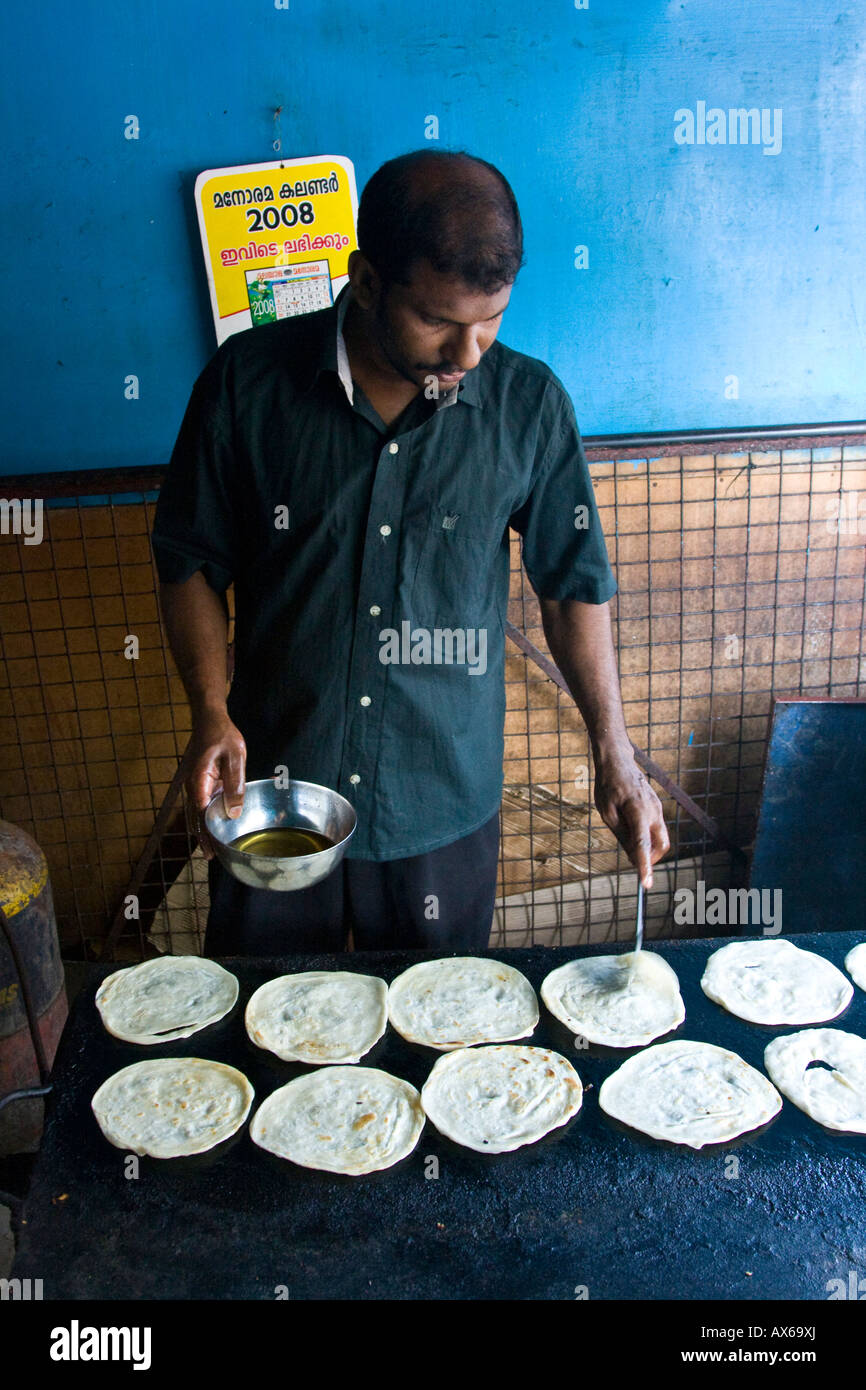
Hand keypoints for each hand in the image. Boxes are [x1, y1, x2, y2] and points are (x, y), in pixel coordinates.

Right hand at [186, 709, 246, 858]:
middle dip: (204, 837)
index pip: (202, 814)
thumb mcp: (235, 757)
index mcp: (199, 781)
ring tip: (212, 850)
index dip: (207, 833)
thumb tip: (233, 813)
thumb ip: (235, 784)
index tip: (213, 849)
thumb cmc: (222, 735)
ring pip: (199, 813)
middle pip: (196, 817)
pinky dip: (208, 818)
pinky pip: (204, 804)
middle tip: (211, 857)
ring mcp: (197, 785)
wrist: (210, 719)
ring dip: (205, 830)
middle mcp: (194, 786)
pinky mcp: (203, 783)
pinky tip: (216, 828)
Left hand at [593, 749, 669, 888]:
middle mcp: (653, 811)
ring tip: (627, 838)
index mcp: (638, 811)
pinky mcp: (657, 807)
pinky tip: (631, 829)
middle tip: (632, 859)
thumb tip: (633, 856)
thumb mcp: (607, 813)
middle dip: (650, 858)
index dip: (645, 866)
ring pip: (661, 838)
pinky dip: (648, 837)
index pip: (643, 845)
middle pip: (661, 845)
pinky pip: (656, 829)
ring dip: (649, 848)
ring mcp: (658, 808)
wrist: (617, 761)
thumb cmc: (608, 786)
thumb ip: (622, 835)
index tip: (646, 885)